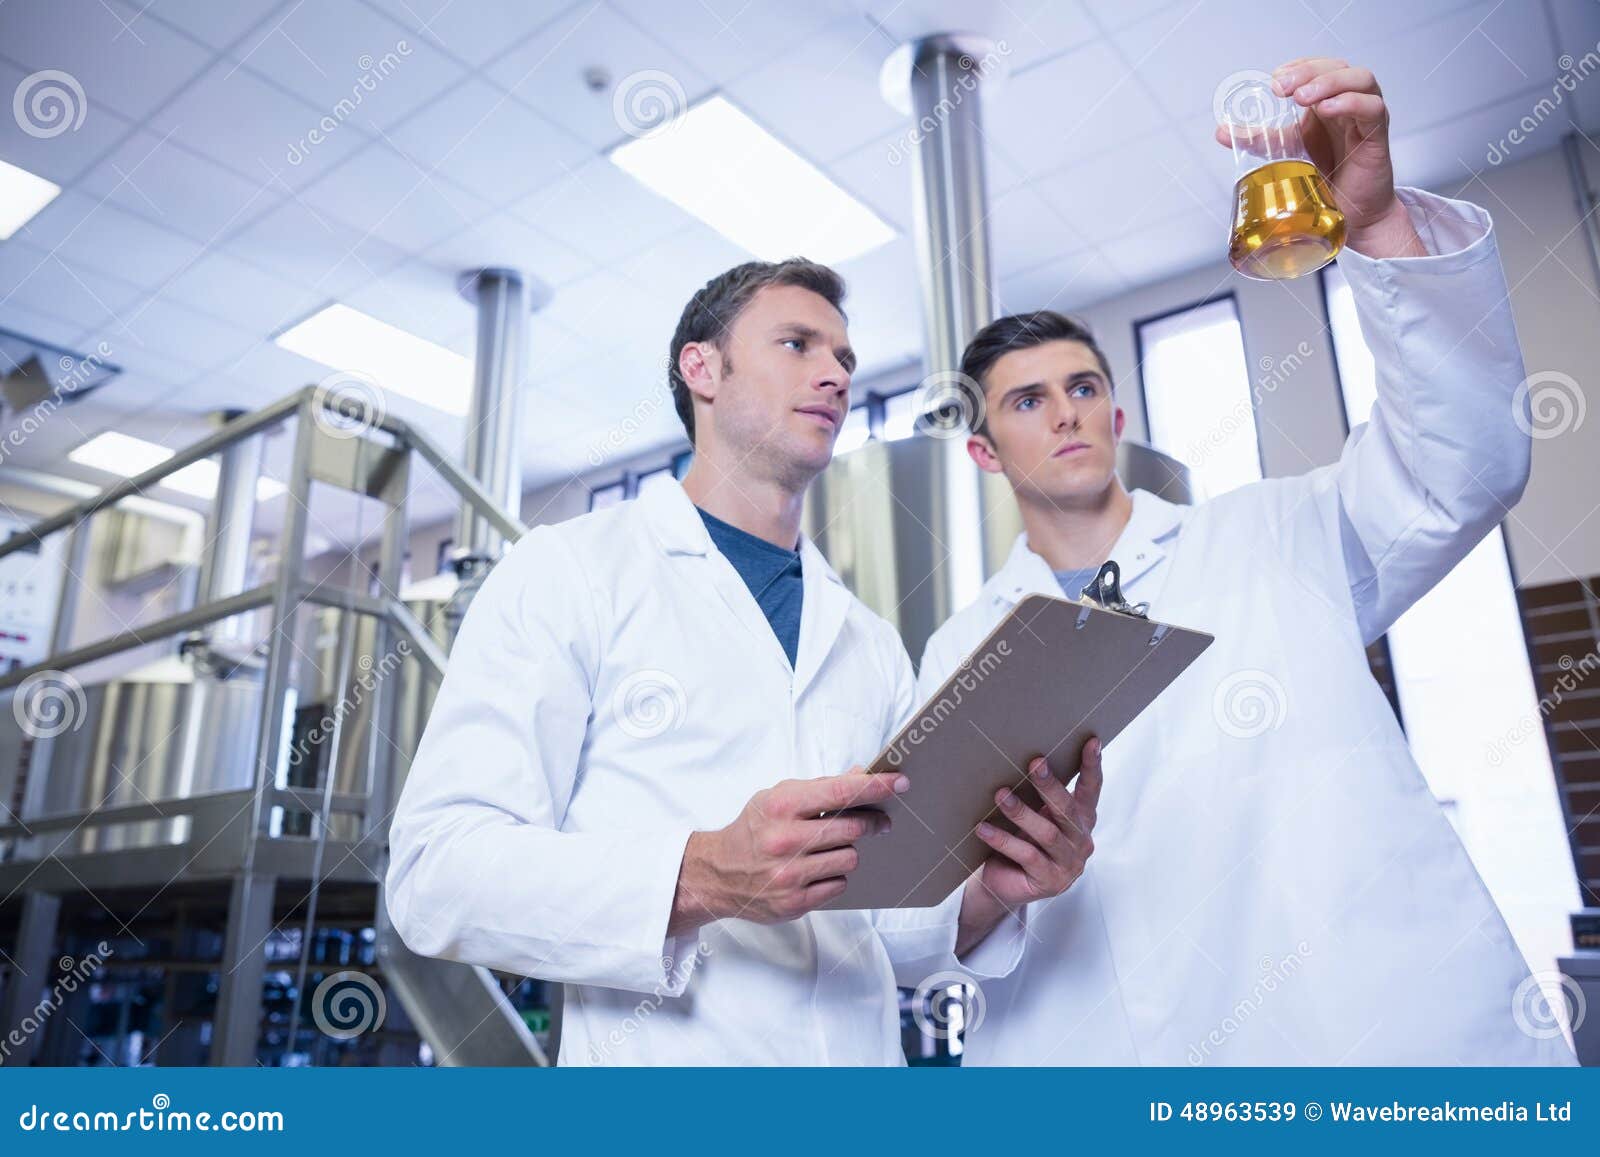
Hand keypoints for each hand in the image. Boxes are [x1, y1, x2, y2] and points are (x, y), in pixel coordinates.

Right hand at [668, 769, 903, 932]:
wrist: (717, 873)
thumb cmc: (753, 830)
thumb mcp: (776, 798)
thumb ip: (820, 787)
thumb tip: (861, 775)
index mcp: (780, 806)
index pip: (839, 792)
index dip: (875, 786)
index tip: (899, 781)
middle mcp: (784, 840)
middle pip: (852, 828)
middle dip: (871, 822)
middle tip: (878, 821)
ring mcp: (789, 874)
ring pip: (850, 858)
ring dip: (848, 851)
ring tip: (830, 848)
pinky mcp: (794, 902)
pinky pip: (838, 885)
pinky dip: (834, 876)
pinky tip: (817, 870)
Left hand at [970, 736, 1102, 912]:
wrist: (1004, 885)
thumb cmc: (1020, 841)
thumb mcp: (1034, 815)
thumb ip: (1038, 796)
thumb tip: (1024, 759)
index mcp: (1082, 820)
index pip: (1091, 789)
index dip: (1092, 766)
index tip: (1091, 740)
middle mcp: (1081, 840)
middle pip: (1068, 809)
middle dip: (1050, 785)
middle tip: (1034, 763)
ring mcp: (1068, 863)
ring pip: (1047, 833)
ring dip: (1022, 812)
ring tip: (1000, 795)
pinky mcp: (1050, 881)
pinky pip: (1027, 856)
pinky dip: (1004, 840)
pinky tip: (984, 829)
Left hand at [1215, 58, 1425, 258]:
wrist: (1354, 217)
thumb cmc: (1325, 182)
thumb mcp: (1287, 157)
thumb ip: (1261, 141)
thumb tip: (1221, 132)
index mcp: (1324, 104)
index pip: (1316, 68)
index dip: (1298, 66)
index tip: (1274, 80)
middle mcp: (1346, 104)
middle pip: (1336, 67)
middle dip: (1308, 71)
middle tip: (1282, 87)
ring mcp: (1363, 117)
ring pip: (1359, 79)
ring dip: (1329, 82)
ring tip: (1303, 97)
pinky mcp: (1377, 136)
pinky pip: (1372, 108)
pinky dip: (1351, 103)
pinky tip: (1328, 109)